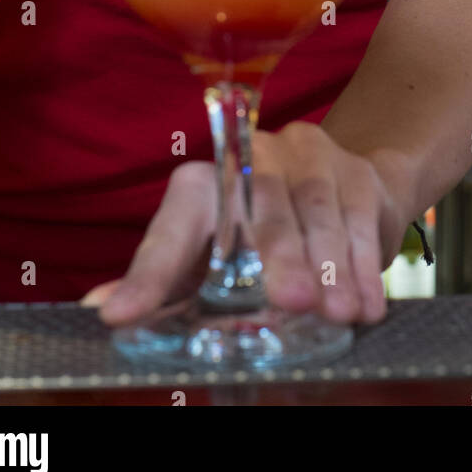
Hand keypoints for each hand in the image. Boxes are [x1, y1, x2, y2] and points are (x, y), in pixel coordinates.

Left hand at [82, 123, 413, 327]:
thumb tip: (104, 309)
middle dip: (279, 252)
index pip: (171, 227)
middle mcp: (253, 157)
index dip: (147, 274)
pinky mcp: (357, 168)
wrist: (340, 192)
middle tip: (288, 300)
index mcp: (202, 184)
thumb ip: (165, 281)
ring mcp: (309, 155)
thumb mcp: (210, 261)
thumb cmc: (258, 236)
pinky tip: (367, 306)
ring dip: (331, 263)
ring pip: (318, 206)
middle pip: (261, 202)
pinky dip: (366, 264)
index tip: (122, 316)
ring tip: (337, 313)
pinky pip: (362, 214)